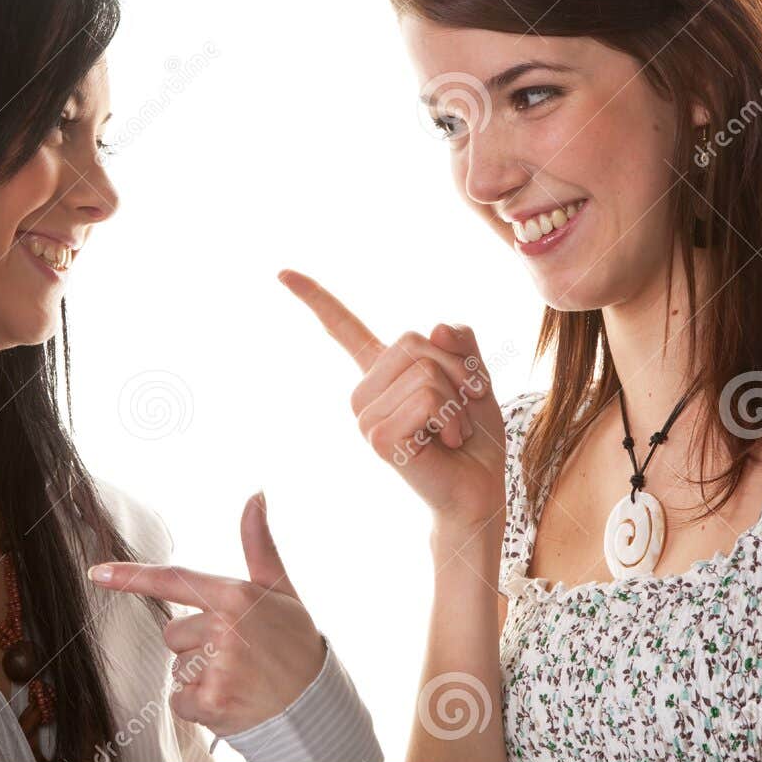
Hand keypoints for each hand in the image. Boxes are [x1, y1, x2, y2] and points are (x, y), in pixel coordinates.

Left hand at [86, 493, 326, 737]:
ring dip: (199, 676)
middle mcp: (223, 628)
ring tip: (238, 678)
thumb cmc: (294, 642)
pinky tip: (230, 700)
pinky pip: (179, 700)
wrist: (316, 703)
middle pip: (173, 634)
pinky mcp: (212, 701)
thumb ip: (259, 545)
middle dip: (196, 645)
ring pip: (177, 669)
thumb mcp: (280, 590)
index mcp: (235, 595)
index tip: (97, 573)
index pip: (173, 581)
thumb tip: (255, 495)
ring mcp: (217, 666)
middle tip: (236, 653)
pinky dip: (199, 705)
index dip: (131, 576)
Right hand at [278, 268, 506, 530]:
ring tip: (453, 428)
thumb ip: (460, 343)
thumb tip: (436, 327)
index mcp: (382, 371)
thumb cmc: (474, 435)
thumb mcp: (474, 376)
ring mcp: (366, 416)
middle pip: (412, 341)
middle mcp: (366, 391)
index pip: (342, 327)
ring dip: (457, 399)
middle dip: (456, 368)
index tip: (281, 272)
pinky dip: (451, 418)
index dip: (314, 297)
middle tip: (464, 404)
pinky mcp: (377, 438)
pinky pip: (426, 398)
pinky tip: (445, 442)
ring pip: (424, 372)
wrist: (479, 488)